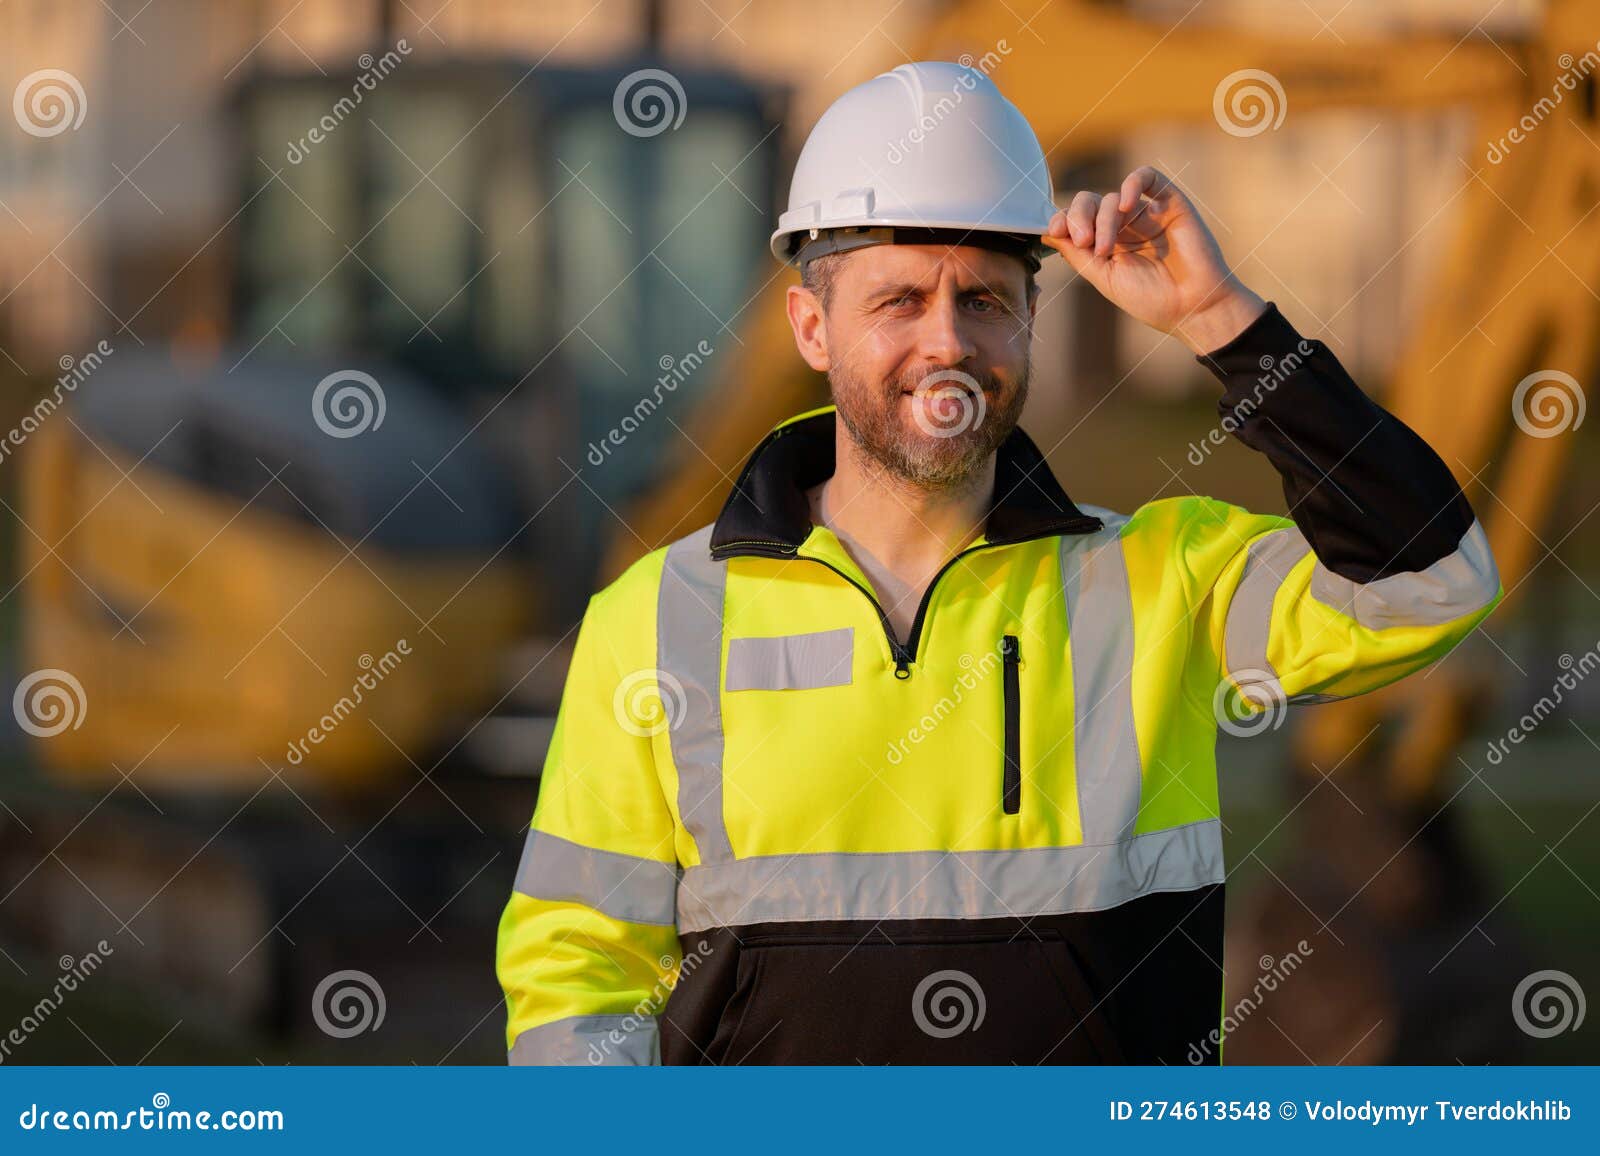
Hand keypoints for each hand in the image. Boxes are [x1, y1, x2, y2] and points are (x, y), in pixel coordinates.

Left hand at [1041, 166, 1266, 354]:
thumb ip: (1077, 254)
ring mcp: (1146, 213)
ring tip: (1106, 246)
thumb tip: (1047, 232)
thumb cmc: (1151, 299)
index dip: (1063, 220)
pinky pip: (1147, 178)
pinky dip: (1131, 183)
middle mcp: (1124, 227)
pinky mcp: (1170, 203)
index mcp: (1106, 244)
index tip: (1056, 231)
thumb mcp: (1104, 278)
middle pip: (1089, 203)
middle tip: (1084, 241)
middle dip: (1079, 218)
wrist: (1194, 306)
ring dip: (1102, 218)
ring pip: (1111, 197)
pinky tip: (1123, 203)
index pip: (1077, 220)